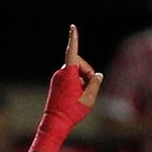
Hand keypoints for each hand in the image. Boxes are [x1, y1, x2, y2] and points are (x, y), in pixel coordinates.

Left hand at [30, 25, 102, 151]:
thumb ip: (95, 83)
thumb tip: (97, 75)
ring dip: (83, 80)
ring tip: (83, 97)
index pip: (72, 51)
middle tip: (92, 87)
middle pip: (79, 64)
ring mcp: (57, 78)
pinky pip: (70, 79)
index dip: (74, 38)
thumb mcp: (89, 98)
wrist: (54, 124)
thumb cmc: (72, 111)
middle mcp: (60, 73)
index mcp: (68, 73)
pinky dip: (77, 84)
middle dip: (87, 72)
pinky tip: (77, 98)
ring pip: (75, 72)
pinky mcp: (56, 84)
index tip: (72, 27)